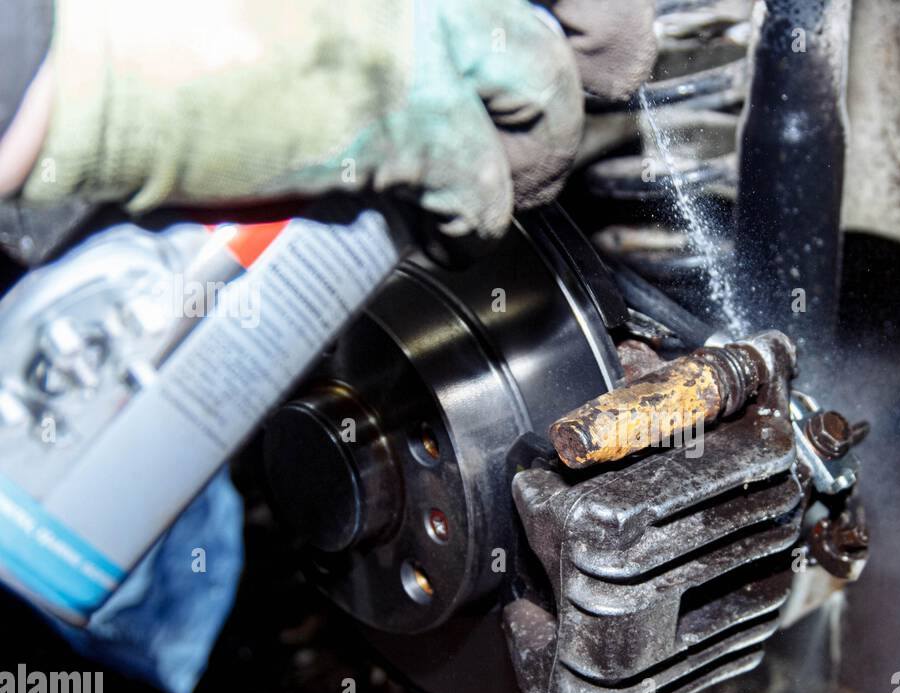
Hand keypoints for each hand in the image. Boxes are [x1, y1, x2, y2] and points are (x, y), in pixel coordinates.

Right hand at [10, 0, 656, 239]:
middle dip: (577, 79)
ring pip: (542, 102)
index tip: (590, 34)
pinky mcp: (398, 123)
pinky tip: (457, 232)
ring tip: (517, 182)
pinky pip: (482, 187)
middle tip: (559, 116)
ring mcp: (421, 36)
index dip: (585, 9)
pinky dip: (479, 220)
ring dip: (537, 156)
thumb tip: (410, 27)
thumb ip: (372, 5)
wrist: (78, 45)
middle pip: (552, 32)